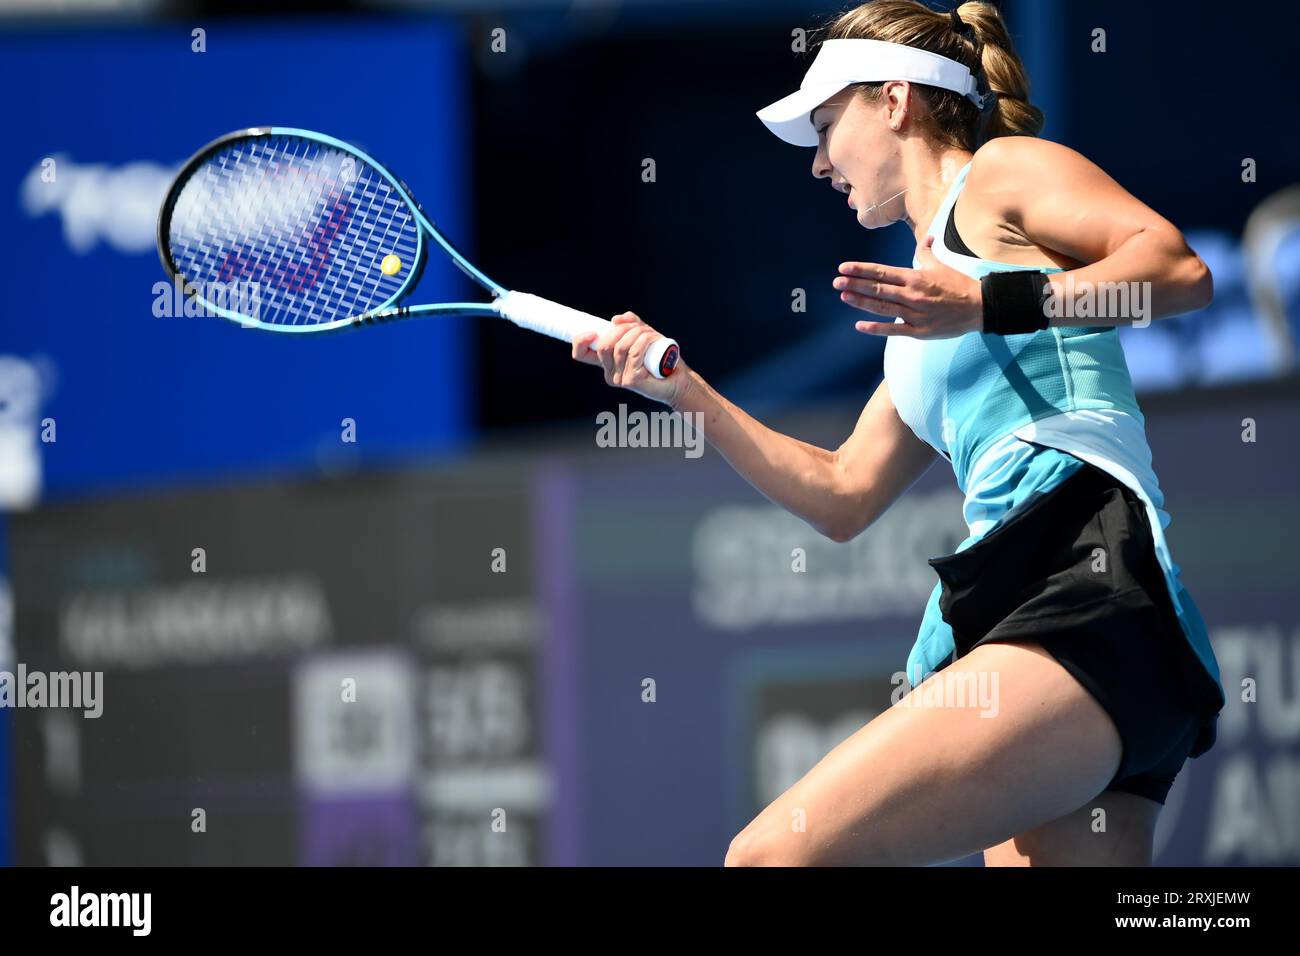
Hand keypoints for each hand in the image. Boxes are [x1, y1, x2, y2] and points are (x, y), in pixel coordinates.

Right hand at [572, 312, 686, 405]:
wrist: (679, 380)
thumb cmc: (661, 359)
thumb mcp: (643, 336)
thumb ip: (631, 324)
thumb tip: (616, 319)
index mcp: (606, 363)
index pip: (581, 354)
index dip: (580, 341)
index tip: (592, 331)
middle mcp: (609, 373)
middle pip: (603, 346)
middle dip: (622, 329)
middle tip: (639, 327)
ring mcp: (619, 379)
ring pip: (620, 347)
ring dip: (637, 333)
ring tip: (651, 333)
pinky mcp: (631, 381)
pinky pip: (634, 353)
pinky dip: (644, 340)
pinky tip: (655, 338)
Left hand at [834, 235, 983, 338]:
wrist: (979, 307)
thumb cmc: (958, 285)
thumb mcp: (940, 265)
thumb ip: (926, 252)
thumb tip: (926, 238)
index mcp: (915, 277)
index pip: (882, 272)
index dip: (861, 269)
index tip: (844, 267)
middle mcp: (912, 294)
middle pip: (878, 288)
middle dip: (855, 284)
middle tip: (836, 282)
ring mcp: (914, 313)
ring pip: (882, 307)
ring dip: (861, 302)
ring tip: (844, 296)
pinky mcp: (919, 331)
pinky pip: (894, 330)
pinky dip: (876, 328)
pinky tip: (860, 325)